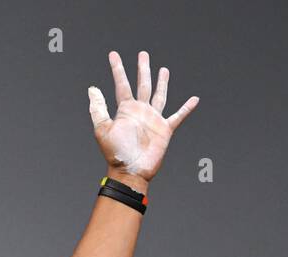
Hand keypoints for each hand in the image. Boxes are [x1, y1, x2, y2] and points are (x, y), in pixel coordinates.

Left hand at [88, 51, 197, 181]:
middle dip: (143, 69)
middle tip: (143, 54)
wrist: (131, 170)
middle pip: (143, 84)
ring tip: (163, 69)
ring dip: (162, 82)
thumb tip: (92, 88)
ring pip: (159, 95)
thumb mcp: (103, 129)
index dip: (117, 69)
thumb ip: (98, 108)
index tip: (113, 55)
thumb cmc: (115, 153)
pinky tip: (194, 100)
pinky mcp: (165, 129)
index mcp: (125, 109)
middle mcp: (140, 111)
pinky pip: (178, 116)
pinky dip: (186, 108)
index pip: (121, 84)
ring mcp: (153, 119)